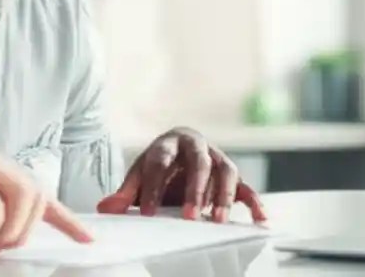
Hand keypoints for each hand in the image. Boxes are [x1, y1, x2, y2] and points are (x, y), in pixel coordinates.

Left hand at [96, 127, 266, 224]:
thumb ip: (125, 192)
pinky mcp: (231, 174)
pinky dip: (255, 202)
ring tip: (217, 220)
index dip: (153, 186)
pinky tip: (260, 219)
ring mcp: (217, 158)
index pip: (159, 162)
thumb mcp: (140, 175)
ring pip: (226, 172)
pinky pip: (247, 186)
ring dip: (224, 196)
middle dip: (195, 190)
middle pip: (199, 163)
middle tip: (190, 216)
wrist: (179, 151)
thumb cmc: (158, 166)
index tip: (146, 212)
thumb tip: (104, 209)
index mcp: (167, 144)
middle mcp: (196, 146)